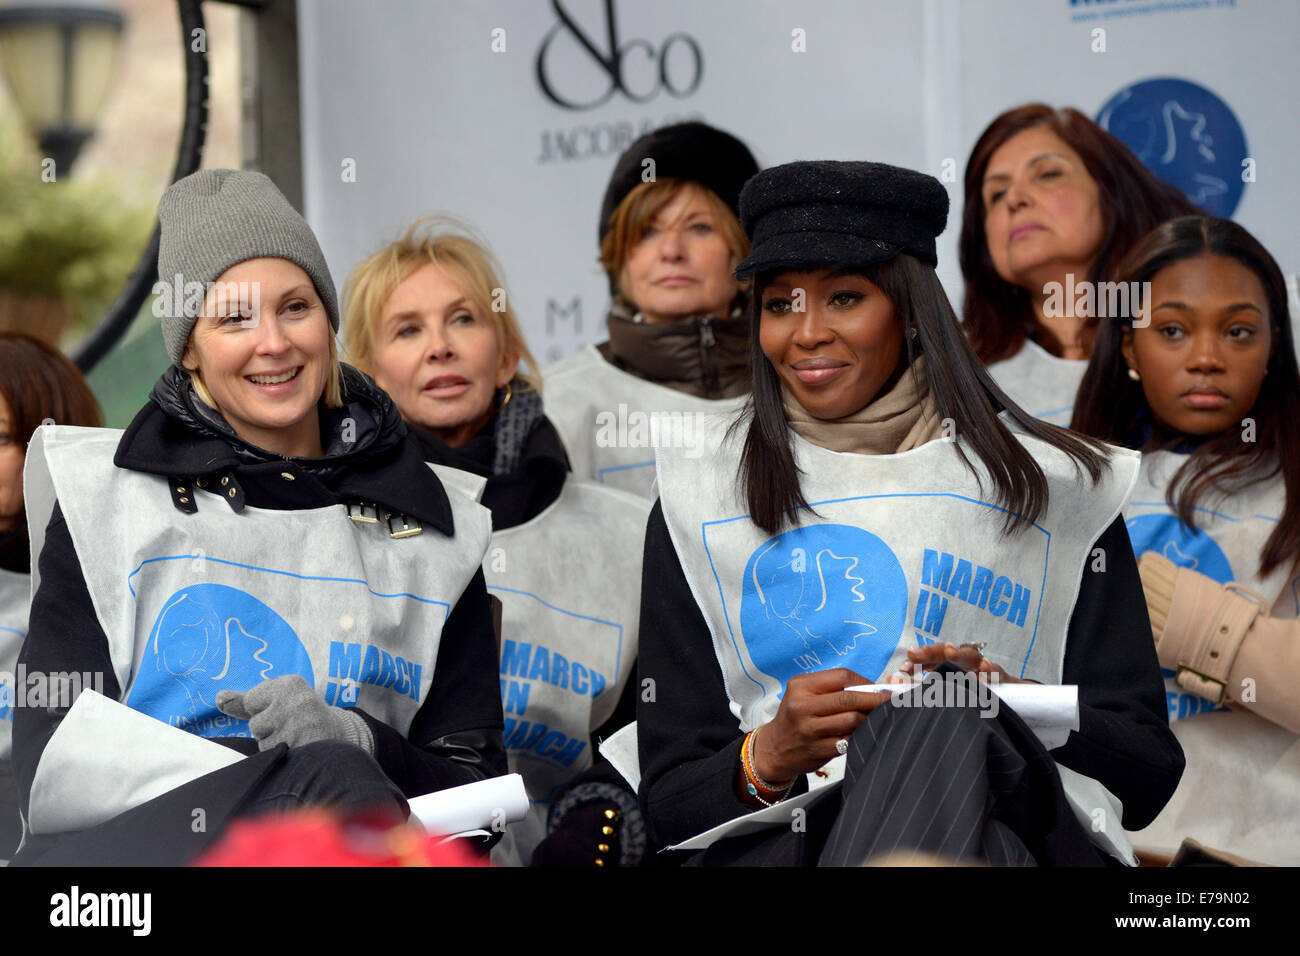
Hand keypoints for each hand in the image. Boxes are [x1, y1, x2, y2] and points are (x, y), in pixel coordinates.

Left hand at [216, 675, 373, 752]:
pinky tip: (299, 749)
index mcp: (290, 684)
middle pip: (256, 724)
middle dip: (269, 730)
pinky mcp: (304, 746)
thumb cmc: (299, 717)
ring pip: (264, 743)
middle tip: (292, 727)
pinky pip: (275, 756)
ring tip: (296, 739)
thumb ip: (245, 701)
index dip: (264, 711)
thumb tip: (218, 698)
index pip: (251, 701)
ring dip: (275, 745)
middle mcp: (296, 701)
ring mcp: (301, 725)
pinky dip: (284, 758)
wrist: (338, 738)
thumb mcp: (277, 701)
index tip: (284, 710)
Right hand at [751, 668, 889, 783]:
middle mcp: (802, 706)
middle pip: (849, 698)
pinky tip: (862, 732)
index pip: (842, 676)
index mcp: (801, 686)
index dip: (865, 682)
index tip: (879, 687)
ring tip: (874, 717)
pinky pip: (849, 740)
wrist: (774, 748)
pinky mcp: (818, 750)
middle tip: (893, 701)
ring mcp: (810, 730)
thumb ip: (832, 688)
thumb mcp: (804, 693)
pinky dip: (859, 735)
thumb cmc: (796, 716)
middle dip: (876, 699)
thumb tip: (873, 687)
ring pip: (852, 720)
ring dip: (869, 719)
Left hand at [898, 642, 1030, 684]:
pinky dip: (991, 673)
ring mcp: (987, 671)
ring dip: (960, 654)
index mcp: (954, 666)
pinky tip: (983, 675)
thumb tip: (892, 683)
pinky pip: (999, 675)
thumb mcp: (953, 695)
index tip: (903, 666)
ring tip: (949, 652)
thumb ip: (924, 690)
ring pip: (973, 658)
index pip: (933, 658)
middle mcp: (969, 665)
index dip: (919, 659)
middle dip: (931, 651)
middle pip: (949, 653)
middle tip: (914, 653)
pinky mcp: (1006, 681)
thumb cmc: (979, 697)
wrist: (1019, 701)